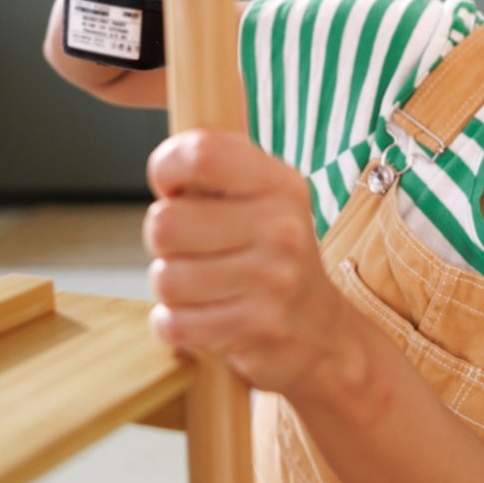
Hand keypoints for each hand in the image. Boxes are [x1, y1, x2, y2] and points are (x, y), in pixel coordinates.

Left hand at [143, 129, 351, 397]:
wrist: (320, 328)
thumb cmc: (270, 254)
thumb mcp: (261, 197)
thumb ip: (213, 170)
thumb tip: (164, 170)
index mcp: (281, 184)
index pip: (203, 153)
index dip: (167, 167)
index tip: (172, 189)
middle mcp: (282, 229)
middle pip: (165, 223)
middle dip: (162, 240)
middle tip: (190, 248)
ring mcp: (273, 281)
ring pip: (165, 278)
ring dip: (171, 285)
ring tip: (200, 284)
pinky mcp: (257, 328)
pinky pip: (173, 324)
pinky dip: (173, 324)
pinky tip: (200, 314)